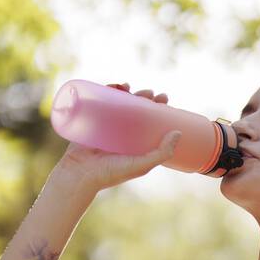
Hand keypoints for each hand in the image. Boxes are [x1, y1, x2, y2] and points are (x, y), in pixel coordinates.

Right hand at [56, 85, 180, 193]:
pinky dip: (109, 90)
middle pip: (135, 110)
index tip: (164, 99)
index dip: (158, 109)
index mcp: (135, 144)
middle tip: (152, 93)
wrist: (81, 174)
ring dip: (128, 91)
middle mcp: (122, 134)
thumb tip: (178, 132)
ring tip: (133, 87)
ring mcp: (107, 126)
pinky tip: (118, 86)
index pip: (149, 122)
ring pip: (119, 103)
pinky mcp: (93, 120)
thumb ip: (162, 152)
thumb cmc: (112, 173)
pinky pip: (101, 101)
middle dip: (145, 98)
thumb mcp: (142, 164)